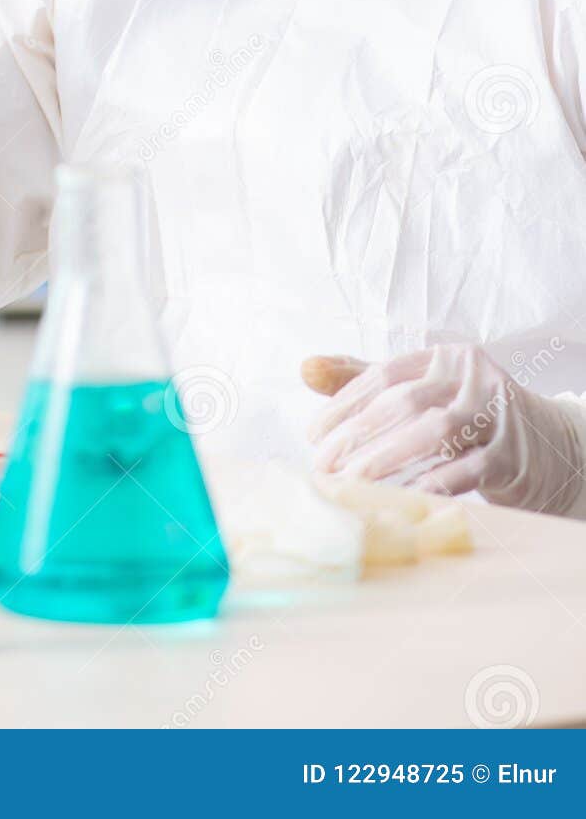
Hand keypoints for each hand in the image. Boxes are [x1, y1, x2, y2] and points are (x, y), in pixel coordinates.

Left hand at [309, 344, 584, 516]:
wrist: (551, 448)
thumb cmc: (471, 417)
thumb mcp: (424, 392)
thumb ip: (365, 380)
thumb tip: (305, 368)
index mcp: (446, 358)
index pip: (384, 374)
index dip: (343, 402)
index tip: (313, 434)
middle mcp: (472, 378)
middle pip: (403, 403)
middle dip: (356, 435)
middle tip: (322, 463)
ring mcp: (494, 415)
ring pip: (430, 433)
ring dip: (384, 459)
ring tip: (349, 481)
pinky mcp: (509, 456)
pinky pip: (461, 472)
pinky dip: (425, 485)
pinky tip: (395, 499)